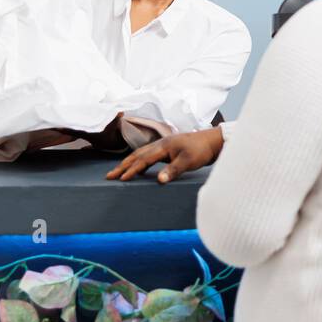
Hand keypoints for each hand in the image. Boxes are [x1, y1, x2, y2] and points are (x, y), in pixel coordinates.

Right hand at [106, 127, 224, 182]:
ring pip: (141, 153)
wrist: (212, 140)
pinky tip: (138, 165)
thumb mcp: (188, 162)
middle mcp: (160, 144)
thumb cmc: (201, 150)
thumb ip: (173, 170)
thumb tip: (159, 180)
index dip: (132, 170)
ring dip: (129, 162)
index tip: (120, 179)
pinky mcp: (167, 148)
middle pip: (137, 155)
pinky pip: (148, 154)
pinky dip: (139, 160)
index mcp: (163, 146)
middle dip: (123, 166)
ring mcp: (163, 145)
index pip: (143, 160)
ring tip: (118, 171)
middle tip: (109, 176)